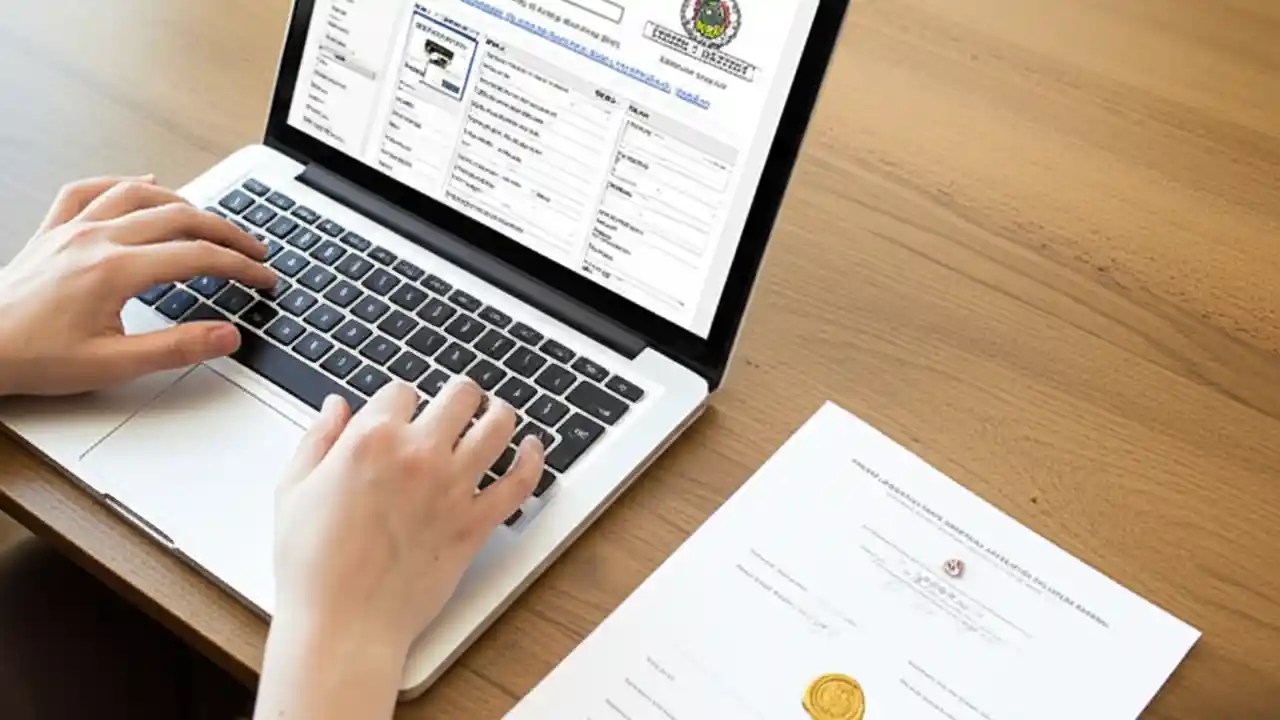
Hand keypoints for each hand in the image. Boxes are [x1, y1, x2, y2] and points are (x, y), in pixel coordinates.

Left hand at [0, 176, 275, 396]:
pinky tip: (141, 183)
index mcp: (115, 269)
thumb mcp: (114, 364)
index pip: (198, 257)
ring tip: (211, 221)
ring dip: (184, 203)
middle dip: (226, 232)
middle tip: (253, 249)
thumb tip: (227, 335)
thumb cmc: (33, 357)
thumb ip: (177, 348)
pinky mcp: (53, 231)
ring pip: (140, 195)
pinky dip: (122, 183)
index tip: (263, 276)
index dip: (240, 266)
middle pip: (179, 217)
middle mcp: (96, 239)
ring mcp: (73, 229)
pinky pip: (89, 190)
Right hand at [255, 379, 543, 719]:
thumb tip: (335, 406)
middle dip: (459, 394)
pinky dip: (533, 460)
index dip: (401, 399)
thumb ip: (318, 440)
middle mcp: (418, 455)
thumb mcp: (293, 490)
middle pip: (460, 394)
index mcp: (370, 440)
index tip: (402, 412)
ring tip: (496, 414)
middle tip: (458, 403)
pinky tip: (533, 448)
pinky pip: (520, 483)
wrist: (343, 623)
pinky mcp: (475, 523)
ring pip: (498, 425)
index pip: (402, 390)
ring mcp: (452, 488)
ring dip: (499, 413)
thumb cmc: (311, 566)